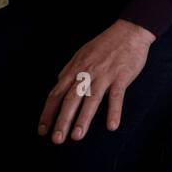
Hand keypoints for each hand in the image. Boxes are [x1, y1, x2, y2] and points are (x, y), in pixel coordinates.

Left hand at [37, 19, 154, 143]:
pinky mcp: (121, 76)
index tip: (42, 129)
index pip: (57, 94)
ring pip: (91, 99)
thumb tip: (58, 83)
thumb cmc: (105, 44)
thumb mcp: (81, 53)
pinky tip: (112, 126)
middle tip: (56, 140)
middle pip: (71, 99)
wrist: (129, 31)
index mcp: (75, 69)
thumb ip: (69, 70)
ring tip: (77, 136)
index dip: (48, 113)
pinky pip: (117, 96)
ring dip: (83, 118)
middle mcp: (86, 73)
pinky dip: (114, 111)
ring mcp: (104, 75)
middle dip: (62, 120)